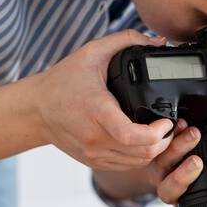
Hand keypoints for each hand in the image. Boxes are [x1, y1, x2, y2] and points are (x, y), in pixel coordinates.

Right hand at [32, 30, 174, 170]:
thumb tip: (159, 41)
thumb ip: (125, 40)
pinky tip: (143, 142)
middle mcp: (94, 137)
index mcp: (97, 111)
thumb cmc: (62, 81)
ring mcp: (93, 153)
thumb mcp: (92, 52)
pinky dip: (140, 157)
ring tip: (161, 134)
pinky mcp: (93, 161)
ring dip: (154, 151)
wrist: (36, 109)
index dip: (157, 133)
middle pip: (141, 153)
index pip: (132, 135)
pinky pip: (125, 166)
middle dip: (164, 142)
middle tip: (170, 127)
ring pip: (137, 163)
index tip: (167, 121)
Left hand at [155, 139, 206, 206]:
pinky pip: (160, 143)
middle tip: (198, 163)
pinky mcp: (159, 149)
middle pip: (169, 191)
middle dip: (182, 177)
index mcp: (192, 203)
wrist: (197, 142)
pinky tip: (182, 124)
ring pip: (164, 165)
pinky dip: (171, 134)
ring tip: (194, 134)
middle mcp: (176, 190)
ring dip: (178, 149)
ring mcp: (164, 170)